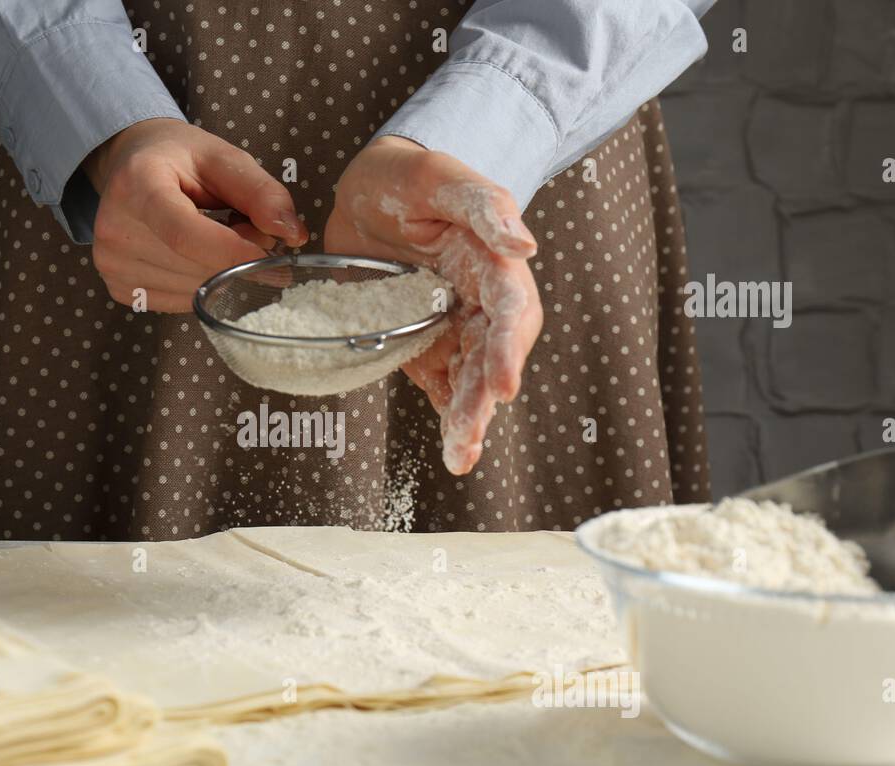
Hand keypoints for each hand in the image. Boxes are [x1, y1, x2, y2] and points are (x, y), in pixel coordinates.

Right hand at [85, 118, 307, 313]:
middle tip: (250, 230)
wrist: (131, 163)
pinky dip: (201, 284)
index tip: (275, 258)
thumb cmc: (178, 158)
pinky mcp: (118, 288)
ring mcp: (111, 263)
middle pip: (194, 266)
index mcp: (136, 185)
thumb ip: (260, 192)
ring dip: (221, 272)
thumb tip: (292, 234)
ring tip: (218, 237)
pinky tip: (197, 257)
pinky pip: (180, 302)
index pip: (186, 235)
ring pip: (192, 290)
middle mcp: (114, 228)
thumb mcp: (222, 158)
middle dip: (236, 258)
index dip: (234, 253)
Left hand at [324, 136, 541, 474]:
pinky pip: (440, 381)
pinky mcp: (423, 342)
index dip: (508, 351)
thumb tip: (525, 246)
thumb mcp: (444, 178)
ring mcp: (452, 326)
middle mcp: (479, 303)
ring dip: (467, 420)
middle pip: (491, 358)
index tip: (502, 387)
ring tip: (459, 458)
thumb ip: (486, 207)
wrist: (369, 190)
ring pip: (468, 380)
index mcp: (494, 265)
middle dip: (483, 402)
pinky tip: (447, 444)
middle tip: (468, 441)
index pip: (510, 313)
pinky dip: (445, 412)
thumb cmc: (411, 178)